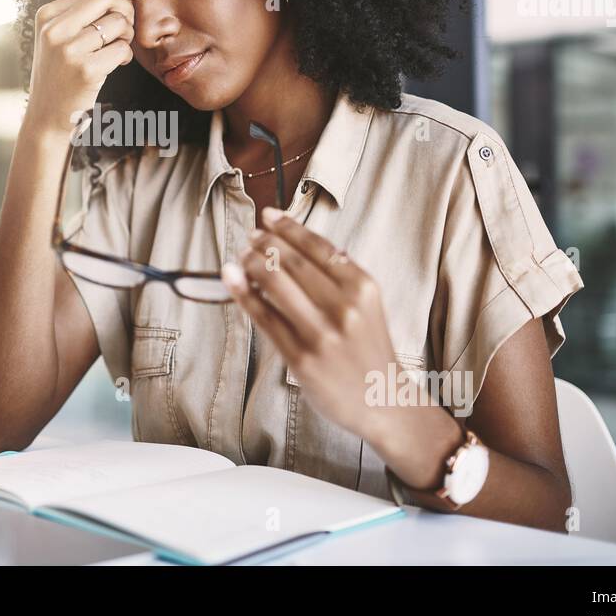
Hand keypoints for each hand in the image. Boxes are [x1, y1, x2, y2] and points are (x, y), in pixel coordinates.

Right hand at [24, 0, 154, 135]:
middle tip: (124, 31)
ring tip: (115, 51)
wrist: (46, 116)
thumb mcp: (62, 37)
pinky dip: (125, 56)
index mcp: (47, 15)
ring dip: (126, 38)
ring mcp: (68, 50)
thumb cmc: (62, 73)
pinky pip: (122, 49)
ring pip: (119, 24)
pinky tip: (115, 65)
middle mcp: (55, 29)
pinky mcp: (86, 70)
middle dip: (127, 11)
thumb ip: (89, 11)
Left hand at [220, 207, 398, 439]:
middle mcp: (343, 307)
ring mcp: (320, 333)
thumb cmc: (370, 348)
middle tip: (251, 235)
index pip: (318, 246)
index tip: (269, 215)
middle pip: (293, 262)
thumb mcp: (367, 303)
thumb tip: (296, 242)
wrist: (384, 399)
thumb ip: (339, 275)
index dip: (288, 227)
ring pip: (275, 285)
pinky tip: (231, 277)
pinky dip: (244, 293)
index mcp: (362, 287)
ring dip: (251, 263)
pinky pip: (264, 317)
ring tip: (241, 255)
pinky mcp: (300, 357)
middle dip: (265, 242)